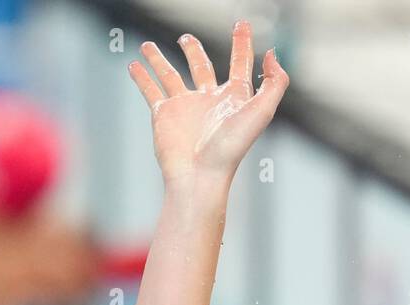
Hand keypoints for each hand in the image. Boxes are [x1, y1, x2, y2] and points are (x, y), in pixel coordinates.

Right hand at [128, 20, 288, 186]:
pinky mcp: (163, 115)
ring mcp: (184, 107)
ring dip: (159, 59)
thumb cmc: (231, 149)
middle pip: (201, 67)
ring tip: (148, 45)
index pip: (239, 63)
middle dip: (193, 51)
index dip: (242, 42)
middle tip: (187, 37)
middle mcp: (208, 100)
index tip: (241, 23)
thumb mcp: (262, 112)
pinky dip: (141, 77)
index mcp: (234, 98)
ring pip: (170, 75)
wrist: (199, 175)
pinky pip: (150, 91)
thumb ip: (274, 83)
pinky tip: (134, 65)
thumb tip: (272, 54)